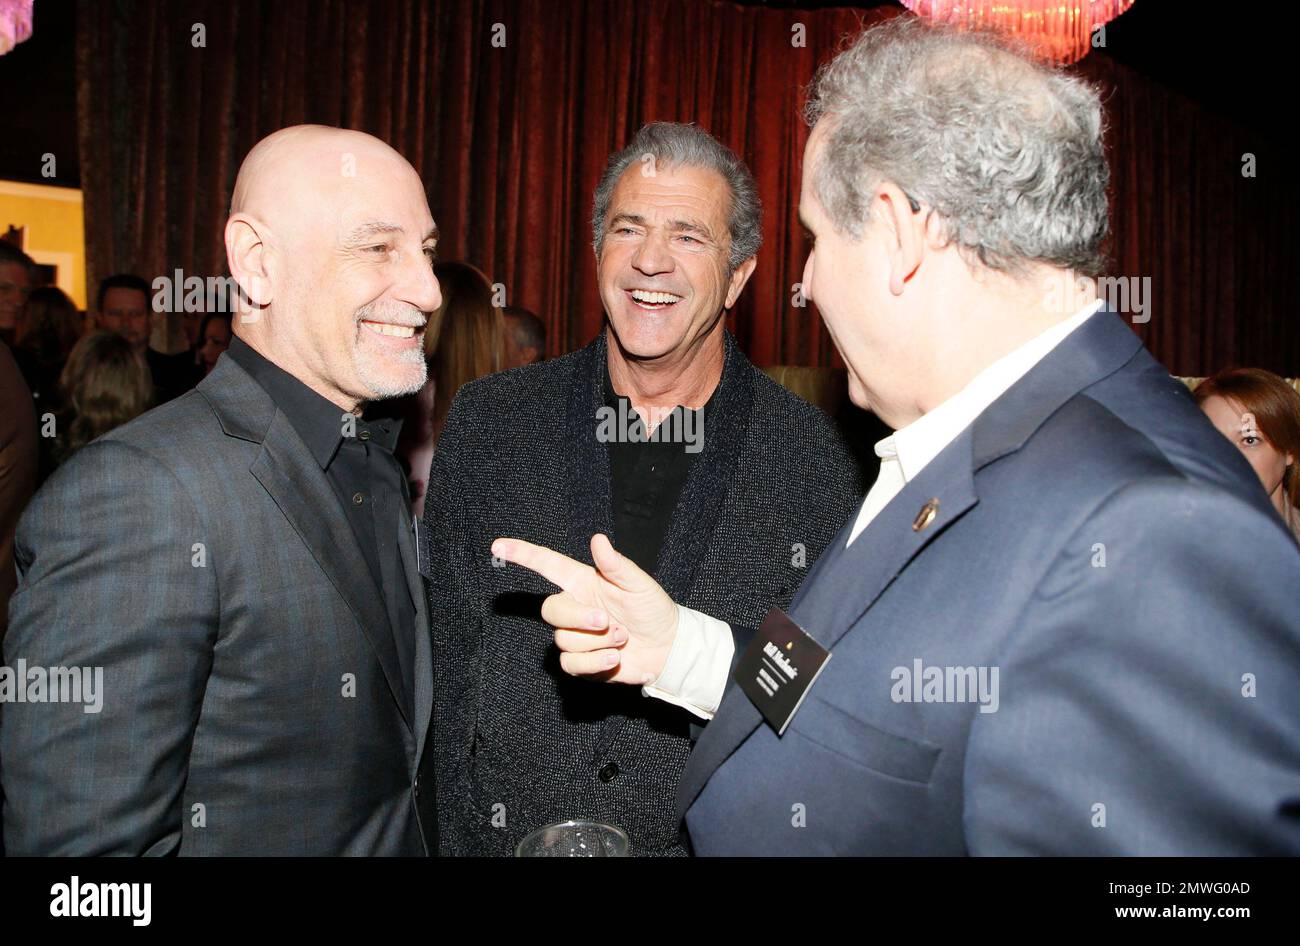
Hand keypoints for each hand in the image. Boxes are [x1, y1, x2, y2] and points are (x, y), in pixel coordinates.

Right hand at [490, 533, 678, 684]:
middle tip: (608, 622)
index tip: (498, 546)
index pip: (546, 565)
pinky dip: (595, 662)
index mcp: (584, 582)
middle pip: (550, 610)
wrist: (667, 648)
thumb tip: (597, 540)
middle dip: (579, 618)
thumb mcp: (639, 584)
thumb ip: (616, 564)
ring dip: (597, 642)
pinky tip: (615, 658)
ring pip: (564, 640)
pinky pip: (571, 664)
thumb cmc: (653, 610)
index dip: (522, 554)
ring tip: (621, 638)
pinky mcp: (580, 661)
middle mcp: (575, 607)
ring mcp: (575, 635)